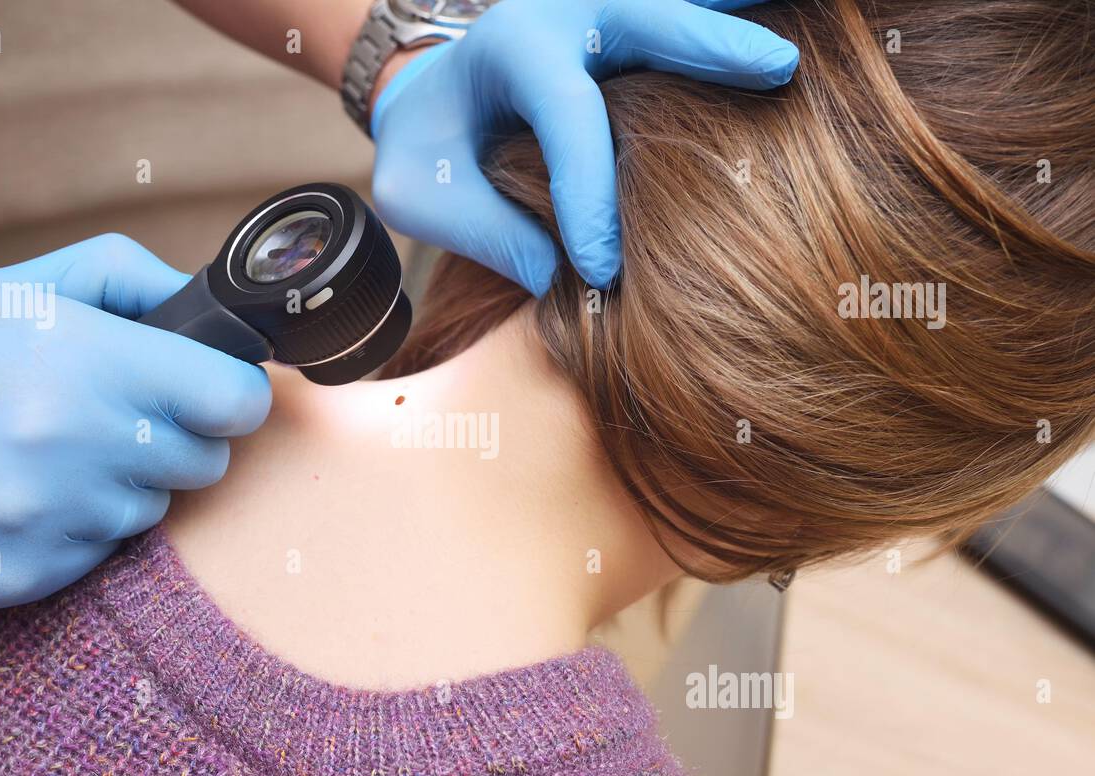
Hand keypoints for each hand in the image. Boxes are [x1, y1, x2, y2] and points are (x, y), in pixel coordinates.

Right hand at [0, 234, 270, 609]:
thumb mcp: (14, 288)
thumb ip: (123, 280)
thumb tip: (205, 304)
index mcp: (87, 364)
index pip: (234, 400)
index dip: (234, 394)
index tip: (215, 392)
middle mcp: (78, 446)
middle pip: (206, 461)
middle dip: (176, 437)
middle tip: (116, 419)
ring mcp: (54, 518)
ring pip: (153, 510)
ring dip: (121, 485)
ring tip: (49, 455)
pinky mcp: (29, 575)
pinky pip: (101, 555)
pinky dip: (77, 528)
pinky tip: (21, 496)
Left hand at [370, 0, 798, 294]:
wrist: (428, 93)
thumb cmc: (429, 148)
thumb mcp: (424, 196)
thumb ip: (489, 232)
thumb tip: (567, 284)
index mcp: (512, 48)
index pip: (566, 113)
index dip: (590, 190)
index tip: (604, 270)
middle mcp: (565, 10)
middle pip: (646, 14)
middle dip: (711, 42)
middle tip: (780, 69)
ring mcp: (604, 7)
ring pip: (674, 2)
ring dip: (736, 12)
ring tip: (813, 27)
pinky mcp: (630, 23)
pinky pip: (685, 13)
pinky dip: (732, 15)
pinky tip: (798, 22)